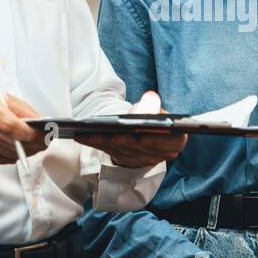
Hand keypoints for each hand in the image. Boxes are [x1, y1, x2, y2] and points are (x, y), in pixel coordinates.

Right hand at [0, 88, 45, 163]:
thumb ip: (14, 104)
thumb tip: (35, 117)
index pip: (13, 126)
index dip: (32, 133)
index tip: (44, 132)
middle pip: (17, 143)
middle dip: (38, 143)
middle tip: (48, 138)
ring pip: (14, 154)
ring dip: (30, 150)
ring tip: (39, 143)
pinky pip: (5, 159)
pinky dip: (17, 155)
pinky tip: (22, 148)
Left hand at [73, 90, 187, 167]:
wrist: (143, 129)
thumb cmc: (151, 117)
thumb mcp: (154, 109)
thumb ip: (152, 105)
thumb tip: (150, 97)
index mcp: (174, 140)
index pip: (171, 143)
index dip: (157, 141)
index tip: (143, 137)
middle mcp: (160, 153)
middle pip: (142, 148)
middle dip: (125, 142)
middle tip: (112, 136)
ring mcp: (141, 159)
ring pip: (122, 150)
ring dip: (105, 142)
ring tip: (90, 133)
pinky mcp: (124, 160)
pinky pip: (109, 151)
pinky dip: (96, 143)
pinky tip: (82, 136)